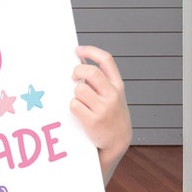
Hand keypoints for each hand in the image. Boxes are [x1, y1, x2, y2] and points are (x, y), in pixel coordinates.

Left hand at [69, 46, 131, 183]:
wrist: (118, 141)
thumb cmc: (112, 115)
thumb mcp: (113, 95)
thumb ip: (101, 81)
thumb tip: (79, 62)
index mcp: (118, 85)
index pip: (106, 60)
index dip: (91, 51)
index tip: (78, 50)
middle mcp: (113, 95)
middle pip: (90, 72)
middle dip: (77, 71)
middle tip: (73, 76)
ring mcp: (103, 108)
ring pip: (79, 90)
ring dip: (75, 94)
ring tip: (80, 101)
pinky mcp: (93, 121)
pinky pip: (74, 105)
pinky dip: (73, 106)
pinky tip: (80, 112)